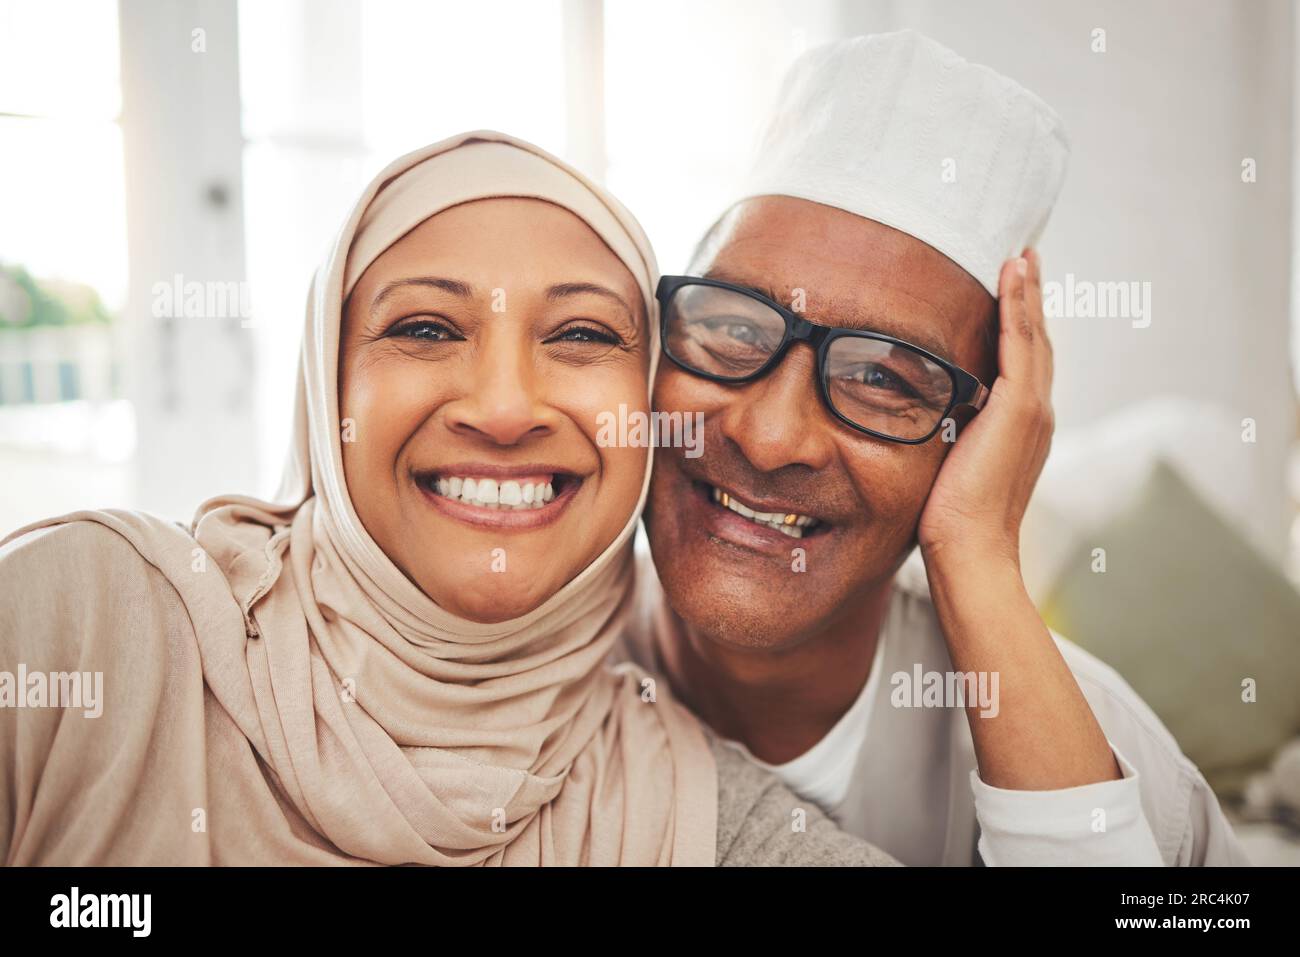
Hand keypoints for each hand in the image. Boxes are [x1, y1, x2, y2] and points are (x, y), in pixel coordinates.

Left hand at [917, 248, 1052, 568]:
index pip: (1022, 362)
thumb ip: (946, 434)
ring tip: (1022, 254)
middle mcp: (1036, 412)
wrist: (970, 549)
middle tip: (1026, 256)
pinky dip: (1019, 304)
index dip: (1020, 324)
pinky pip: (1021, 342)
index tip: (1012, 290)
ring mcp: (1033, 409)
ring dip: (1027, 290)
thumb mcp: (948, 463)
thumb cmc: (951, 520)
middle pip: (1036, 340)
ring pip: (1033, 333)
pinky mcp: (1020, 408)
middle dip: (1030, 298)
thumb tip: (916, 417)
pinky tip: (1013, 273)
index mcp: (1021, 426)